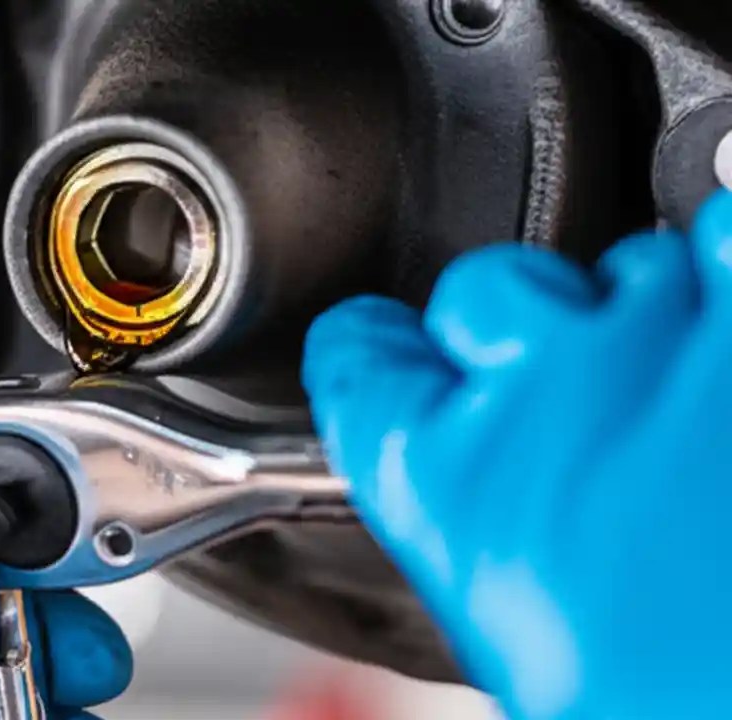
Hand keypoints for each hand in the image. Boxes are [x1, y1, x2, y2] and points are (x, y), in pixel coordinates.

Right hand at [303, 191, 731, 718]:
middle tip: (578, 407)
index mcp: (441, 472)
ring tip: (682, 404)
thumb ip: (445, 489)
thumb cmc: (651, 690)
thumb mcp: (490, 595)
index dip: (376, 352)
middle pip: (485, 291)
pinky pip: (725, 233)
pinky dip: (726, 262)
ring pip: (617, 263)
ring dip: (638, 316)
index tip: (388, 349)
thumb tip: (440, 426)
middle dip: (518, 333)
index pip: (357, 355)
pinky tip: (721, 325)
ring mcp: (660, 341)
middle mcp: (537, 384)